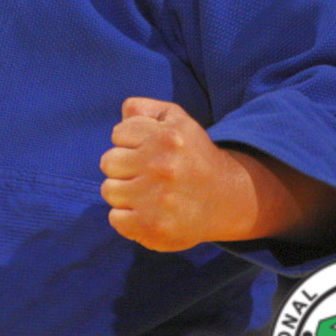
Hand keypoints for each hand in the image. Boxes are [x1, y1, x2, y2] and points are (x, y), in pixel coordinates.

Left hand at [99, 97, 251, 251]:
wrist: (228, 200)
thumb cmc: (193, 156)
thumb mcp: (177, 120)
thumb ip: (144, 109)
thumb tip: (122, 114)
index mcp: (168, 138)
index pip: (118, 133)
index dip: (130, 142)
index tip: (148, 151)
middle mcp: (163, 167)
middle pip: (108, 162)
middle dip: (124, 167)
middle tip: (147, 174)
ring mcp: (157, 199)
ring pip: (109, 190)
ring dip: (123, 193)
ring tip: (147, 194)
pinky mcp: (152, 227)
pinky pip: (115, 218)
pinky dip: (126, 218)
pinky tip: (147, 212)